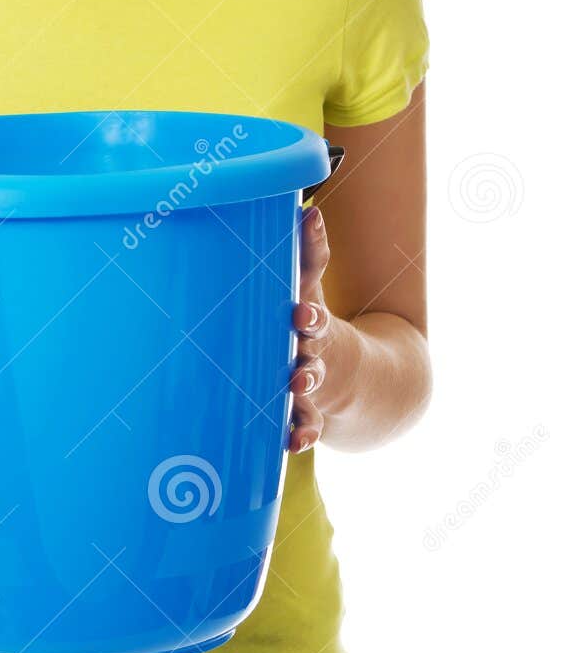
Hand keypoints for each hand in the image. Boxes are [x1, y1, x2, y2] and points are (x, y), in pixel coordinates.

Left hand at [287, 205, 355, 453]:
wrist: (361, 379)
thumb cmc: (316, 324)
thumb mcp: (313, 290)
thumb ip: (310, 255)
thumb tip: (309, 212)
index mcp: (316, 328)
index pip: (314, 321)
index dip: (309, 318)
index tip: (302, 315)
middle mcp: (318, 362)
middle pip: (313, 364)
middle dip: (305, 366)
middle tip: (299, 370)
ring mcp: (315, 394)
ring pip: (308, 400)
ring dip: (302, 400)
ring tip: (295, 400)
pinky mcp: (308, 418)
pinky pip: (305, 429)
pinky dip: (300, 435)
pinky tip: (291, 441)